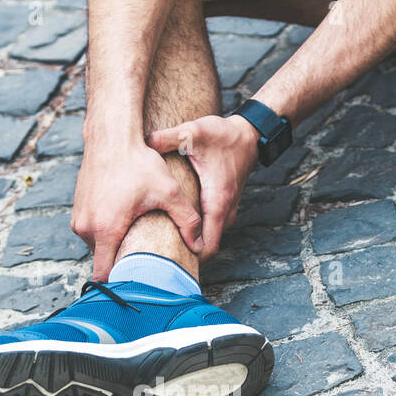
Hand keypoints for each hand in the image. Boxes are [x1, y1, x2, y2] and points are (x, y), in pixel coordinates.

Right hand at [71, 141, 203, 278]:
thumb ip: (187, 220)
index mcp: (106, 229)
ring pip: (97, 246)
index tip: (134, 283)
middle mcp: (87, 228)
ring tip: (132, 236)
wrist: (111, 137)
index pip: (104, 274)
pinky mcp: (77, 209)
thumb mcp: (168, 191)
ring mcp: (78, 218)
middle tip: (142, 260)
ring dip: (113, 244)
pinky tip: (122, 219)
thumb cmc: (138, 163)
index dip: (119, 282)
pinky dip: (106, 231)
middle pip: (103, 260)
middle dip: (120, 261)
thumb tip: (201, 246)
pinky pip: (92, 231)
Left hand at [147, 113, 258, 257]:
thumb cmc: (224, 136)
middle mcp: (225, 211)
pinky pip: (211, 229)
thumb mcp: (194, 133)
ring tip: (163, 243)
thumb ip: (169, 138)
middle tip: (158, 256)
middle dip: (186, 254)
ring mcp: (227, 211)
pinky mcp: (225, 207)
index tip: (168, 262)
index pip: (208, 246)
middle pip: (207, 248)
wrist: (249, 135)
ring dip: (191, 243)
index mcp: (217, 201)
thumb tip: (145, 142)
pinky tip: (176, 226)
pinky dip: (197, 233)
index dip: (190, 258)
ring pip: (209, 239)